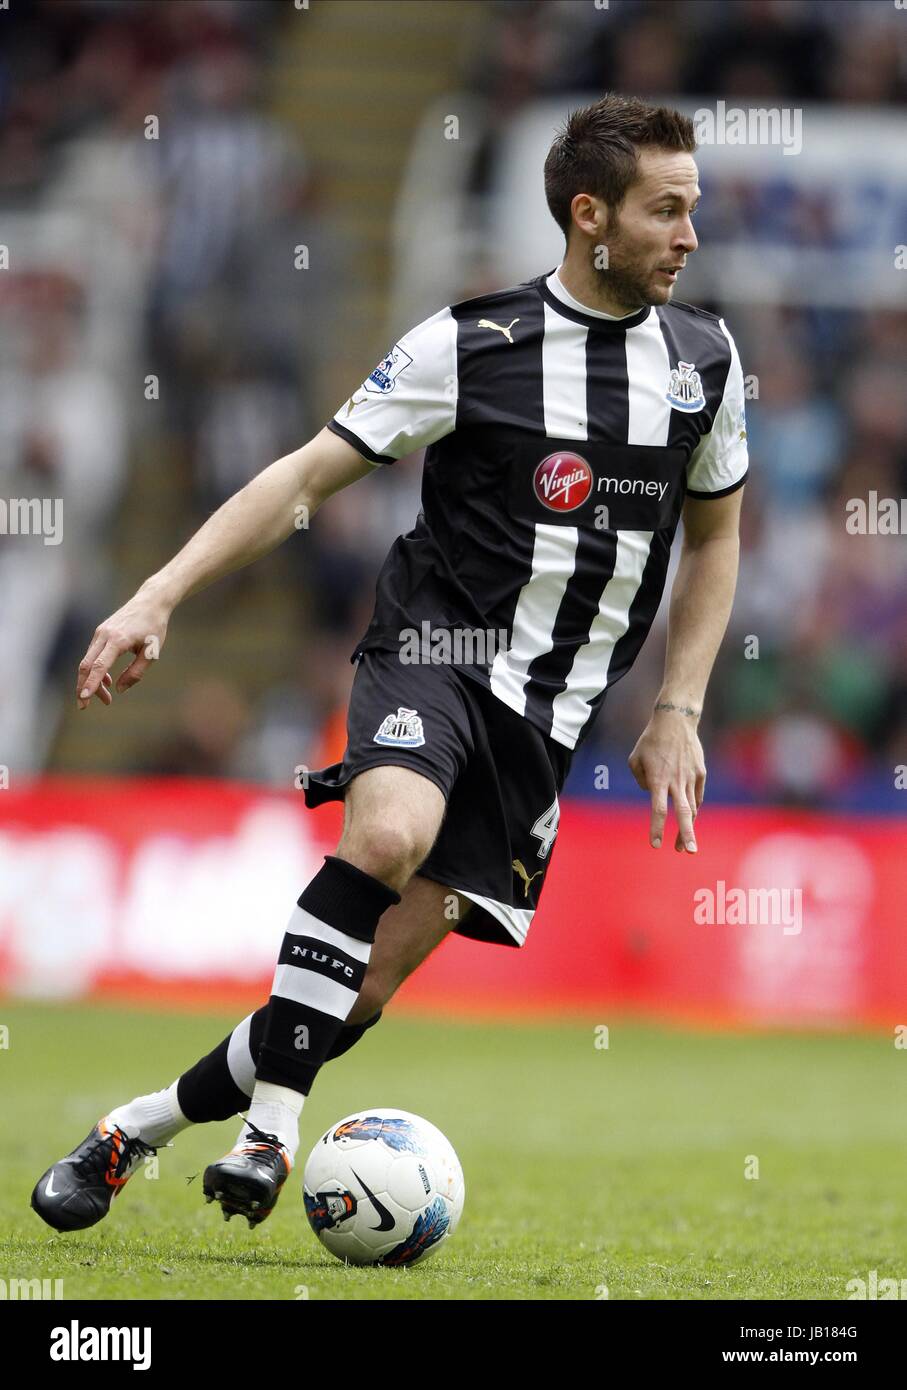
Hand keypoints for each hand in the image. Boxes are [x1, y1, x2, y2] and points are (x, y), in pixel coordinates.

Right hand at [76, 587, 171, 710]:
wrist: (150, 602)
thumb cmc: (154, 627)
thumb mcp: (151, 653)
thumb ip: (136, 673)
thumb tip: (119, 690)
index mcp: (118, 640)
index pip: (99, 665)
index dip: (91, 683)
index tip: (84, 698)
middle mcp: (104, 635)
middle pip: (86, 665)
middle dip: (84, 687)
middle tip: (85, 707)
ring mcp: (100, 633)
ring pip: (87, 661)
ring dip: (92, 681)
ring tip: (105, 698)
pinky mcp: (100, 633)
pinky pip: (92, 655)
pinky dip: (95, 670)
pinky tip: (107, 681)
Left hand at [628, 706, 705, 852]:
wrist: (676, 720)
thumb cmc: (651, 740)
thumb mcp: (635, 759)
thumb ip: (640, 779)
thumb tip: (650, 793)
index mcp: (658, 780)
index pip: (658, 810)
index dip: (657, 828)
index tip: (655, 845)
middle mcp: (676, 781)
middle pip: (683, 813)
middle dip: (686, 834)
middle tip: (688, 852)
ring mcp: (691, 777)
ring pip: (693, 807)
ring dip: (690, 827)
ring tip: (686, 845)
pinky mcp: (700, 772)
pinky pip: (697, 795)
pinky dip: (694, 807)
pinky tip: (690, 819)